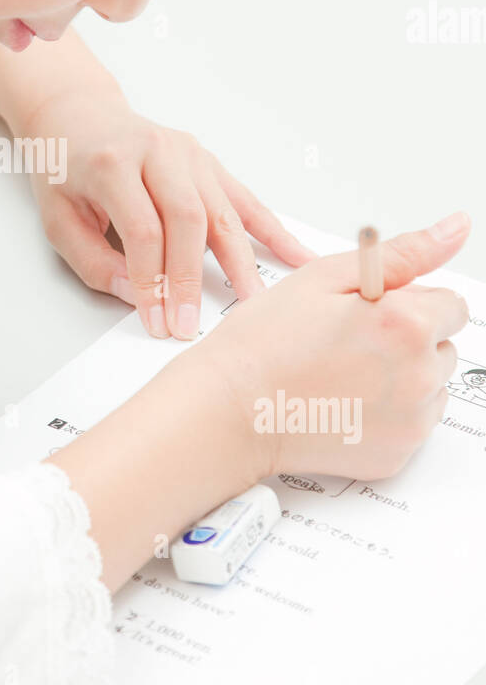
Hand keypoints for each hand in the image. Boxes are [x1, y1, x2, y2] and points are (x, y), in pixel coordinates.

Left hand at [17, 88, 316, 339]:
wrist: (79, 118)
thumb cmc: (67, 171)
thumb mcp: (58, 219)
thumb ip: (93, 263)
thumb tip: (135, 295)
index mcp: (113, 162)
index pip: (143, 230)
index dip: (152, 280)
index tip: (156, 320)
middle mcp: (157, 151)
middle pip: (188, 219)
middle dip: (192, 278)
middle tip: (192, 324)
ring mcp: (189, 154)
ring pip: (222, 211)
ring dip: (240, 262)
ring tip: (255, 304)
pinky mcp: (209, 163)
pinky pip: (246, 200)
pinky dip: (273, 231)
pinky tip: (298, 257)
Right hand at [192, 212, 471, 480]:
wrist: (228, 411)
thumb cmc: (264, 343)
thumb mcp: (325, 278)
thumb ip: (401, 255)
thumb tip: (456, 229)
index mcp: (406, 324)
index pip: (452, 306)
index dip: (409, 302)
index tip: (372, 313)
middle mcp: (418, 375)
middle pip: (442, 346)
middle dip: (408, 340)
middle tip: (348, 343)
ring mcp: (411, 421)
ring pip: (431, 386)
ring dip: (402, 376)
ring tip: (344, 374)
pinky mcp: (397, 454)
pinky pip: (413, 424)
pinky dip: (389, 414)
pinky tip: (344, 403)